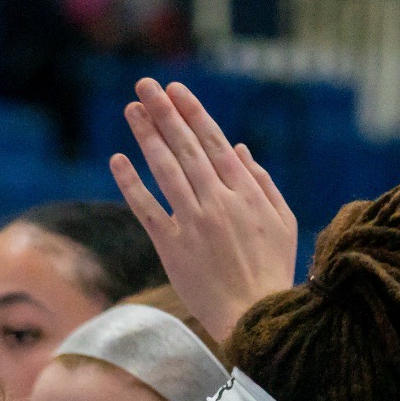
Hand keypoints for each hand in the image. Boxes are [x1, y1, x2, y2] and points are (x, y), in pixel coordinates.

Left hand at [108, 78, 296, 341]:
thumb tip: (237, 147)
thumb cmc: (272, 268)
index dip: (191, 113)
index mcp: (245, 191)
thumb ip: (260, 181)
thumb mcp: (281, 220)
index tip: (175, 90)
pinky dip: (132, 183)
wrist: (255, 315)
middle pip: (185, 148)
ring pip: (165, 170)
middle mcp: (218, 201)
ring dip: (146, 136)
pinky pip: (147, 208)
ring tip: (131, 110)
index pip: (213, 142)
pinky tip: (118, 159)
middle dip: (164, 113)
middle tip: (144, 85)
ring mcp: (193, 222)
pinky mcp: (172, 246)